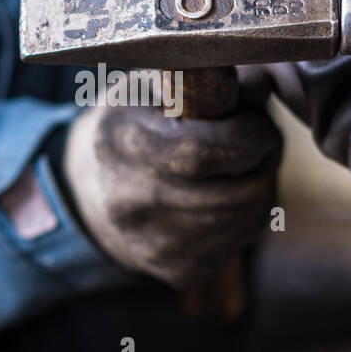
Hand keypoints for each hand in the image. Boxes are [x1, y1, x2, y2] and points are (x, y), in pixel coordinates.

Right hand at [62, 102, 281, 289]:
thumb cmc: (128, 127)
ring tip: (239, 164)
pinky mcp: (182, 270)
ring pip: (248, 215)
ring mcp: (158, 245)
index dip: (246, 134)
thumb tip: (259, 87)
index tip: (254, 120)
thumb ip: (203, 81)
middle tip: (255, 141)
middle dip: (261, 160)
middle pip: (235, 190)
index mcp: (122, 146)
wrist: (90, 195)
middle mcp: (135, 203)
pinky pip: (243, 239)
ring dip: (259, 185)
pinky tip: (227, 194)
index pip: (202, 152)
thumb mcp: (149, 88)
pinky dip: (248, 213)